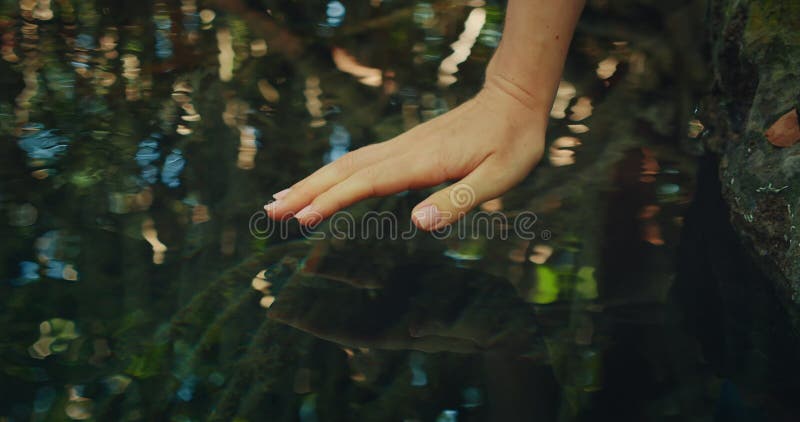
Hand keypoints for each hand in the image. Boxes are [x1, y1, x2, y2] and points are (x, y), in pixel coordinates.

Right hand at [265, 76, 547, 229]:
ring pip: (348, 164)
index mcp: (423, 161)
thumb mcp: (499, 176)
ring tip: (282, 201)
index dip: (333, 201)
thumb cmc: (513, 141)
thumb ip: (460, 200)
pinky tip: (324, 185)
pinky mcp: (406, 147)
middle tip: (271, 212)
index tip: (303, 218)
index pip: (367, 183)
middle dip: (307, 192)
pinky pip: (360, 162)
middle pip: (345, 171)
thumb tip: (416, 225)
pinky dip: (334, 175)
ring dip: (313, 182)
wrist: (514, 100)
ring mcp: (402, 146)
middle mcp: (404, 151)